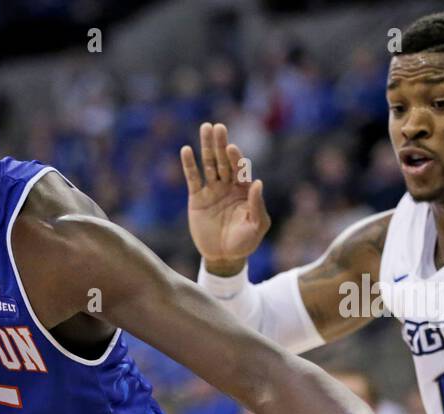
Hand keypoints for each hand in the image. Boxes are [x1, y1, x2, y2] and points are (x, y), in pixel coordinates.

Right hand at [180, 122, 270, 270]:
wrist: (224, 257)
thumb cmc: (245, 242)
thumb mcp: (257, 225)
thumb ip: (257, 205)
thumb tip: (257, 183)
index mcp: (244, 189)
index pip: (239, 169)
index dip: (235, 158)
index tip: (231, 148)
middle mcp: (228, 186)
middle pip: (223, 161)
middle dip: (220, 144)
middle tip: (217, 127)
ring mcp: (212, 191)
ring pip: (208, 165)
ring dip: (206, 147)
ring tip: (205, 128)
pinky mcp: (197, 199)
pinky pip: (193, 179)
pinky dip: (189, 165)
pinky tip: (186, 150)